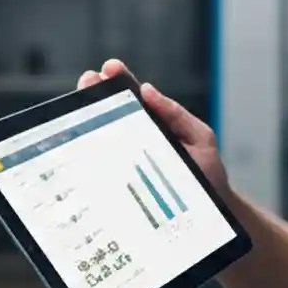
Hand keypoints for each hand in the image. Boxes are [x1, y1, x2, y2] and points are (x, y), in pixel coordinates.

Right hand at [79, 59, 231, 199]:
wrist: (209, 219)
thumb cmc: (206, 177)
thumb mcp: (200, 139)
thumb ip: (177, 115)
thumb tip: (147, 90)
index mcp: (155, 126)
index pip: (133, 99)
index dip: (120, 81)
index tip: (109, 68)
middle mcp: (136, 142)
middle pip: (111, 114)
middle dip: (98, 93)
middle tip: (89, 80)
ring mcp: (126, 163)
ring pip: (102, 136)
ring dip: (89, 117)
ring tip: (83, 98)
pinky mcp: (119, 184)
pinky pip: (101, 166)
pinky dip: (88, 152)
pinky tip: (78, 139)